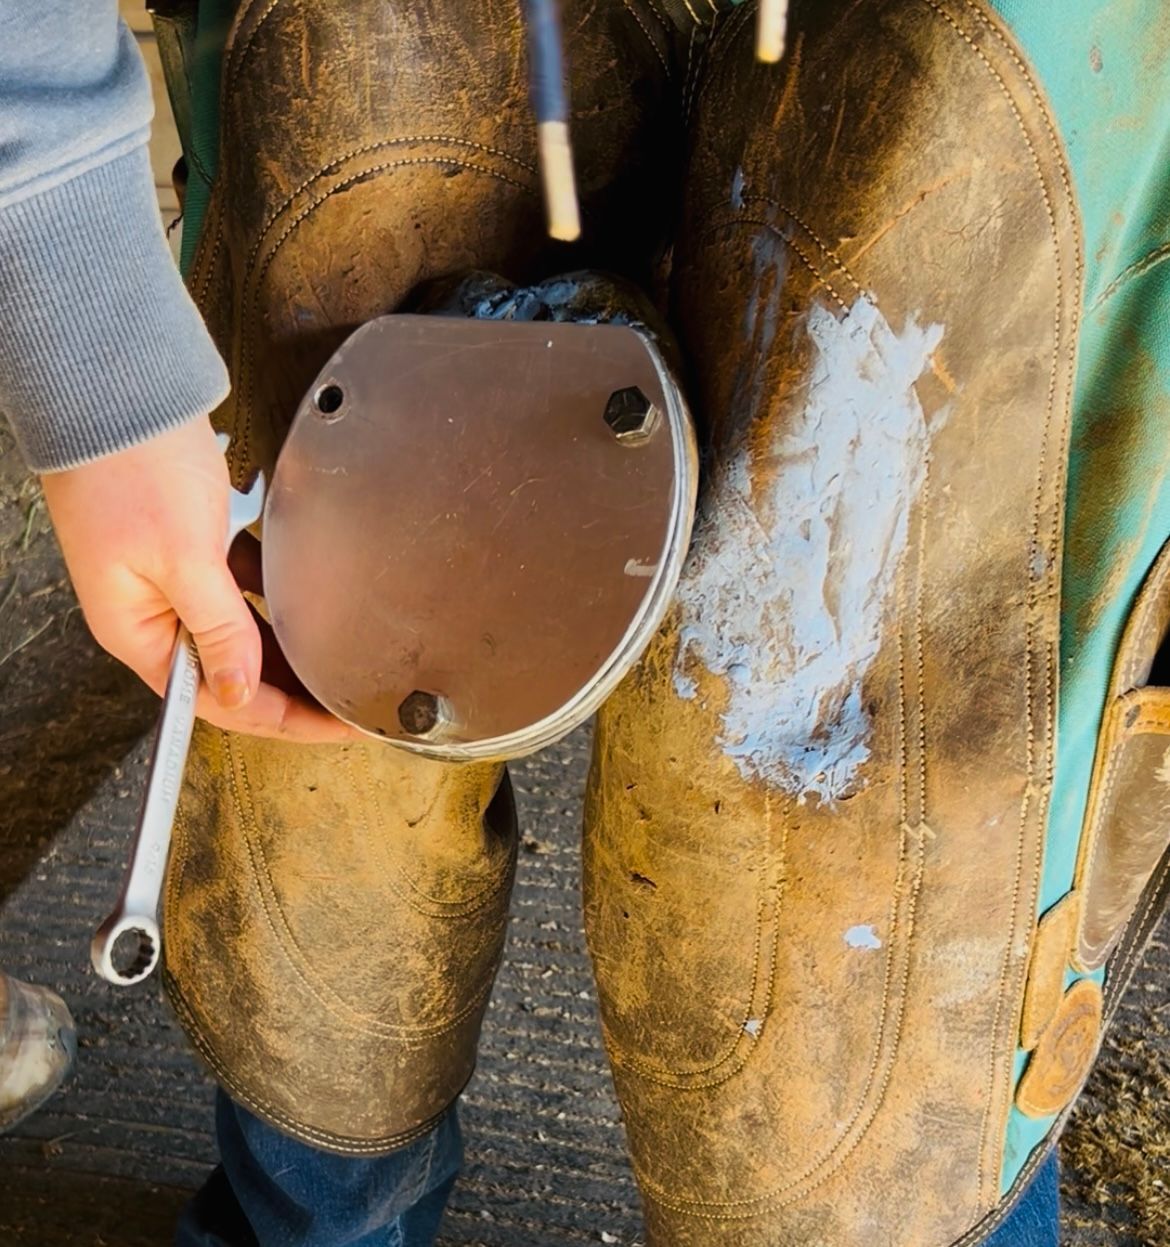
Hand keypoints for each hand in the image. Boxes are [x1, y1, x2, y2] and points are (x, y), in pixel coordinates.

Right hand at [40, 417, 356, 741]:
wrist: (117, 389)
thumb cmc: (132, 465)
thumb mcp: (184, 558)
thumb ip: (219, 628)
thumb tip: (240, 688)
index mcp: (138, 632)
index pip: (219, 700)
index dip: (284, 718)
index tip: (335, 722)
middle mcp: (152, 614)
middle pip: (233, 671)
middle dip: (292, 689)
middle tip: (348, 695)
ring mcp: (169, 580)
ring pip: (239, 632)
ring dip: (285, 646)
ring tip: (335, 655)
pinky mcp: (187, 546)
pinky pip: (236, 590)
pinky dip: (270, 598)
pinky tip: (301, 598)